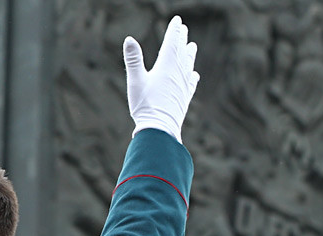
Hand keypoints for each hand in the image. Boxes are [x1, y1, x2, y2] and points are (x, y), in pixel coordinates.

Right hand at [123, 15, 199, 141]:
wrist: (160, 129)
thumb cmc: (145, 105)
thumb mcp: (135, 81)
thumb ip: (133, 60)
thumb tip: (128, 39)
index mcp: (166, 65)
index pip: (172, 42)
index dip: (174, 30)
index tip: (177, 20)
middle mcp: (178, 72)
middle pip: (181, 51)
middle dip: (182, 39)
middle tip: (183, 29)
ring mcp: (184, 85)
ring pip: (188, 65)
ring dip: (189, 54)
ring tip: (192, 46)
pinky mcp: (185, 98)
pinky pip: (191, 83)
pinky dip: (192, 76)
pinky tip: (194, 75)